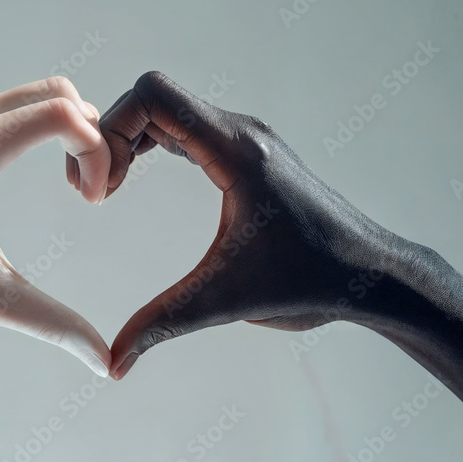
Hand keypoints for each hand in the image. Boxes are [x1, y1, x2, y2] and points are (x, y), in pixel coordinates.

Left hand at [0, 77, 112, 375]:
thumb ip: (55, 323)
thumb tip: (105, 363)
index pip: (61, 112)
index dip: (97, 149)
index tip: (93, 201)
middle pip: (54, 92)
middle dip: (88, 134)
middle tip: (90, 190)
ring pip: (27, 97)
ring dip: (61, 130)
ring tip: (70, 185)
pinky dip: (30, 129)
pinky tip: (28, 174)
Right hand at [92, 71, 414, 378]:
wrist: (369, 275)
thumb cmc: (310, 282)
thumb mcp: (226, 301)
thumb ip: (163, 325)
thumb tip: (112, 365)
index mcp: (236, 152)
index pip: (152, 95)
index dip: (109, 131)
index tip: (101, 191)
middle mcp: (240, 133)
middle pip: (150, 99)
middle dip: (108, 138)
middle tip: (93, 194)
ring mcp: (245, 140)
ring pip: (166, 110)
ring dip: (128, 140)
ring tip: (107, 189)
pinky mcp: (246, 154)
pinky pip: (184, 128)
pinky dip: (150, 145)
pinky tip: (134, 181)